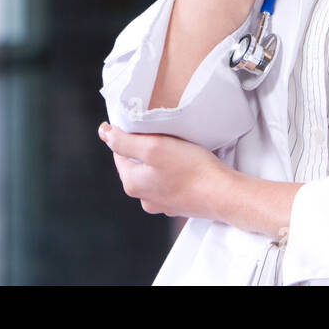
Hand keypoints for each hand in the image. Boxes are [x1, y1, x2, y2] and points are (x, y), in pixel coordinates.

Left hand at [98, 122, 234, 220]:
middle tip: (163, 134)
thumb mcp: (154, 147)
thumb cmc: (191, 170)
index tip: (144, 125)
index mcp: (132, 184)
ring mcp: (162, 203)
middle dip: (146, 147)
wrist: (224, 194)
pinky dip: (175, 171)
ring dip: (161, 159)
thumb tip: (104, 134)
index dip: (129, 135)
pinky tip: (187, 164)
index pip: (120, 152)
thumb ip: (125, 141)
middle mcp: (144, 198)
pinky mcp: (180, 203)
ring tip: (177, 148)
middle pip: (137, 163)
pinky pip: (170, 181)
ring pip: (154, 172)